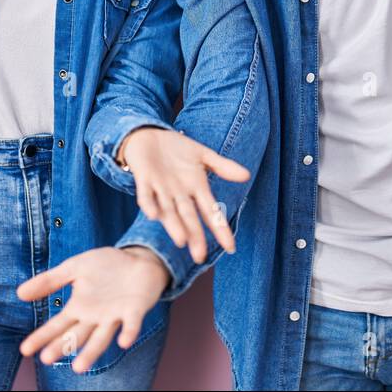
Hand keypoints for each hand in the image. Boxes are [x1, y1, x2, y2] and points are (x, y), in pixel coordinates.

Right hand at [17, 245, 169, 372]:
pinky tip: (123, 342)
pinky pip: (131, 324)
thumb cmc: (107, 266)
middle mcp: (95, 317)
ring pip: (101, 337)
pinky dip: (128, 332)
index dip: (42, 337)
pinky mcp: (135, 310)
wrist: (139, 258)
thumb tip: (19, 293)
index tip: (25, 350)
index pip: (57, 326)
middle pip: (76, 335)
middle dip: (62, 346)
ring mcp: (115, 316)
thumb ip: (50, 281)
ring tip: (79, 367)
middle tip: (46, 359)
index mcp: (79, 308)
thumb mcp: (75, 267)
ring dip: (91, 352)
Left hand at [118, 126, 249, 262]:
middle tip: (200, 257)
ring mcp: (160, 188)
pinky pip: (145, 195)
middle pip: (188, 217)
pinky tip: (153, 215)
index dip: (220, 228)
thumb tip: (247, 176)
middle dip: (195, 236)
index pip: (210, 211)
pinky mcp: (143, 179)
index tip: (231, 247)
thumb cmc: (176, 149)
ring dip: (174, 225)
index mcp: (195, 189)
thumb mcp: (203, 155)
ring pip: (168, 210)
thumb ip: (223, 167)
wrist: (147, 134)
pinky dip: (149, 204)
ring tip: (181, 241)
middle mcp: (179, 194)